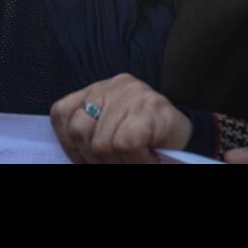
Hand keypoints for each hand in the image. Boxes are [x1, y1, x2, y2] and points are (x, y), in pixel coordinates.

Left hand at [50, 73, 191, 162]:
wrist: (186, 137)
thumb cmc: (145, 138)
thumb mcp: (110, 128)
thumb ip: (90, 131)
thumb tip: (72, 154)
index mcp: (98, 89)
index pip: (62, 112)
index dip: (68, 144)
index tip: (84, 159)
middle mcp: (113, 85)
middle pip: (78, 129)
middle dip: (92, 157)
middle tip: (116, 162)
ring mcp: (133, 94)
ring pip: (101, 142)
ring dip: (117, 162)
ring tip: (134, 159)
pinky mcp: (149, 108)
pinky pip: (125, 144)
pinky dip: (135, 160)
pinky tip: (146, 157)